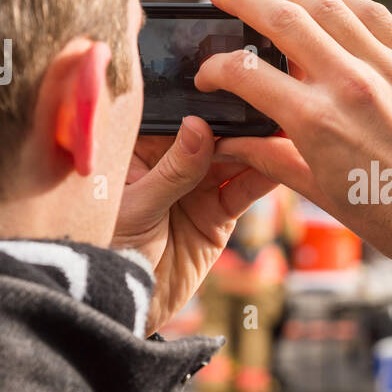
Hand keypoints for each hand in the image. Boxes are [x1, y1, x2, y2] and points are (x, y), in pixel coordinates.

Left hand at [111, 115, 277, 334]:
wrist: (124, 308)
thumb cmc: (109, 252)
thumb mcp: (136, 206)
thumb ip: (172, 170)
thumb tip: (198, 126)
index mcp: (139, 152)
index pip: (176, 117)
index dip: (201, 101)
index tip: (229, 84)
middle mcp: (171, 165)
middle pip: (212, 134)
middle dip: (237, 121)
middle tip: (266, 104)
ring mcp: (197, 189)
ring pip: (234, 158)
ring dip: (257, 146)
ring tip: (281, 128)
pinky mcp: (218, 216)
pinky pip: (244, 191)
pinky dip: (264, 177)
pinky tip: (282, 161)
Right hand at [196, 0, 391, 270]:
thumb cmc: (387, 215)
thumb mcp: (319, 190)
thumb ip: (269, 155)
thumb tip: (227, 140)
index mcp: (318, 121)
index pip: (248, 73)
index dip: (216, 67)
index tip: (207, 71)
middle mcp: (351, 83)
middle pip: (282, 17)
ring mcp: (389, 67)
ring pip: (329, 6)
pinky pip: (375, 15)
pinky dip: (344, 4)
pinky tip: (327, 4)